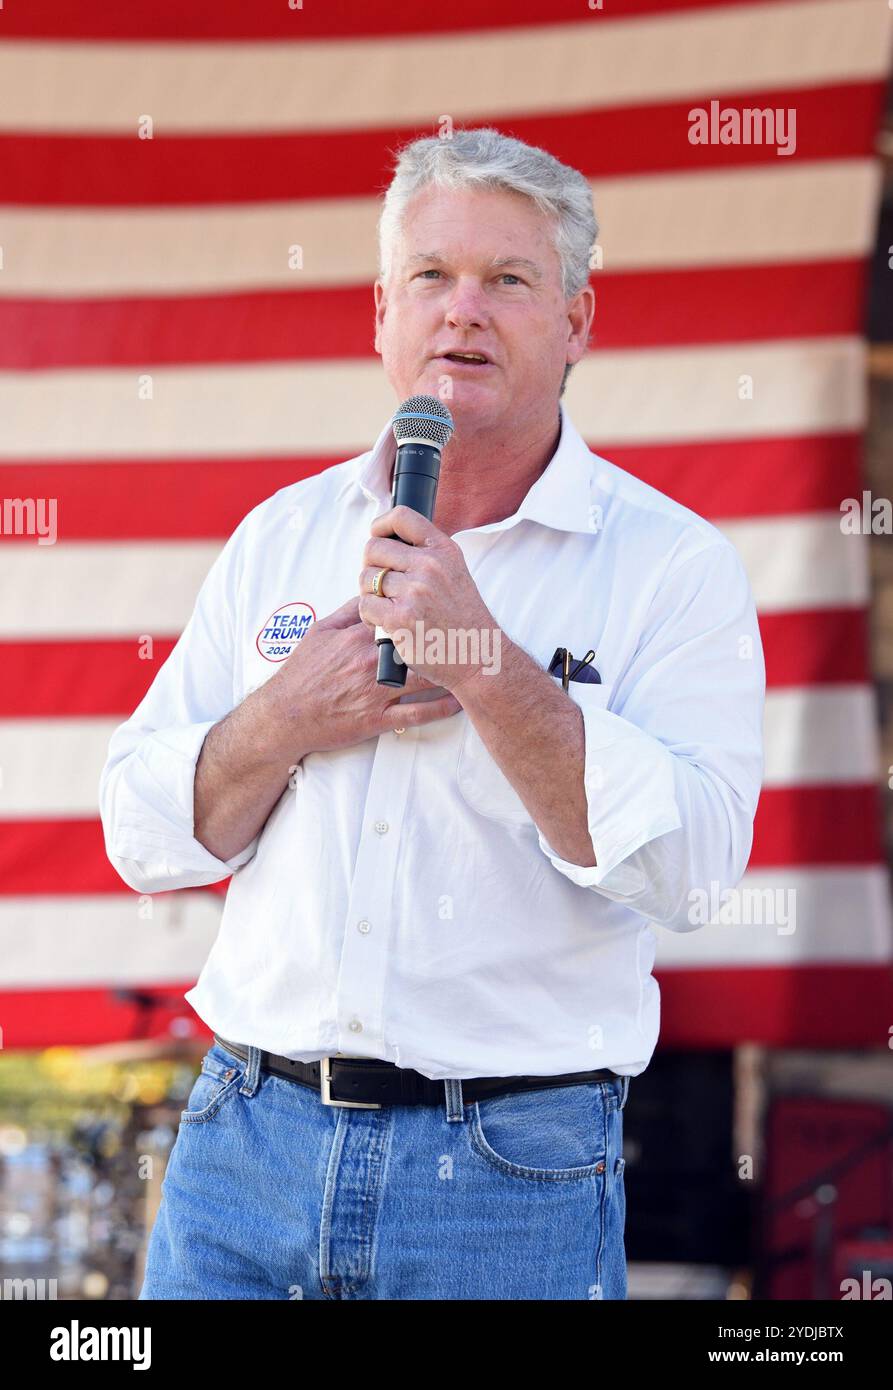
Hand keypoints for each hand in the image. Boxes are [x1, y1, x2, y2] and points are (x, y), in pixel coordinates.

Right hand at [265, 594, 461, 755]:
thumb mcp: (319, 633)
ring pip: (423, 678)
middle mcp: (371, 663)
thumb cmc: (301, 673)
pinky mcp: (378, 720)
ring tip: (471, 663)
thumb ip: (347, 612)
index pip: (398, 615)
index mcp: (357, 638)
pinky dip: (441, 708)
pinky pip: (417, 714)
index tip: (442, 603)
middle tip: (469, 633)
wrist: (285, 715)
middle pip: (418, 645)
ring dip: (449, 671)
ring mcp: (376, 693)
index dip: (421, 609)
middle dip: (444, 638)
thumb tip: (371, 591)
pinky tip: (458, 701)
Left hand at [357, 504, 501, 696]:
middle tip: (381, 585)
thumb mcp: (453, 572)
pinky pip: (365, 605)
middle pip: (373, 548)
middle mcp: (430, 566)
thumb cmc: (461, 617)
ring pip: (366, 578)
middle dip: (370, 566)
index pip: (401, 516)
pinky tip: (386, 623)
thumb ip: (425, 553)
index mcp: (443, 550)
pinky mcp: (400, 618)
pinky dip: (370, 616)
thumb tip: (385, 538)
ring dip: (369, 593)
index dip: (380, 525)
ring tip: (387, 607)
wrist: (476, 655)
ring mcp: (414, 592)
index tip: (378, 537)